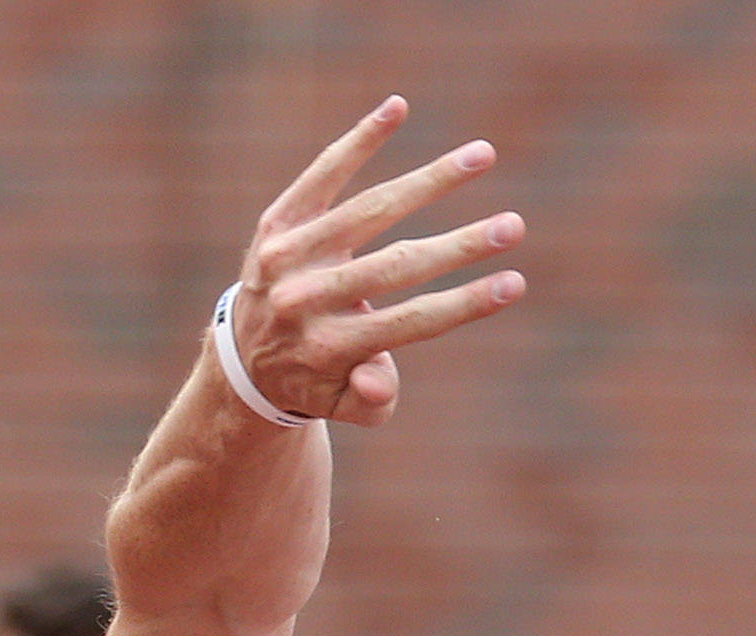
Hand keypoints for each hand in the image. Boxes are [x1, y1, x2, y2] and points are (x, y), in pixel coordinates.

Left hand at [229, 95, 524, 428]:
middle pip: (394, 267)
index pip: (407, 323)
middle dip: (460, 247)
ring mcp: (287, 256)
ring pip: (368, 210)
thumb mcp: (340, 405)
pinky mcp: (277, 221)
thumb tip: (378, 379)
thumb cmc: (314, 377)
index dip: (463, 304)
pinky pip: (323, 174)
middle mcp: (302, 302)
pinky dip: (359, 141)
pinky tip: (397, 109)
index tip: (514, 283)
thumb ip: (369, 401)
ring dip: (430, 181)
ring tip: (482, 157)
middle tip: (514, 226)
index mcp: (325, 350)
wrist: (240, 354)